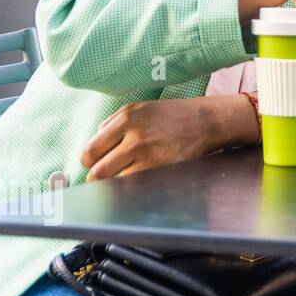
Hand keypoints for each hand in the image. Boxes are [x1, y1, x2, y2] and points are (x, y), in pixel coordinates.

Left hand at [80, 95, 257, 181]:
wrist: (207, 120)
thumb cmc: (172, 116)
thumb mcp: (140, 108)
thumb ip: (112, 124)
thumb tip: (93, 149)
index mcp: (125, 118)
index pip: (90, 150)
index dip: (89, 162)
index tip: (94, 165)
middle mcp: (134, 135)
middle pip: (98, 170)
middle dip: (96, 178)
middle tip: (102, 179)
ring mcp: (148, 153)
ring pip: (114, 181)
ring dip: (114, 184)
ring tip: (121, 180)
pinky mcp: (161, 167)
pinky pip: (135, 184)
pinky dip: (132, 186)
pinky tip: (138, 180)